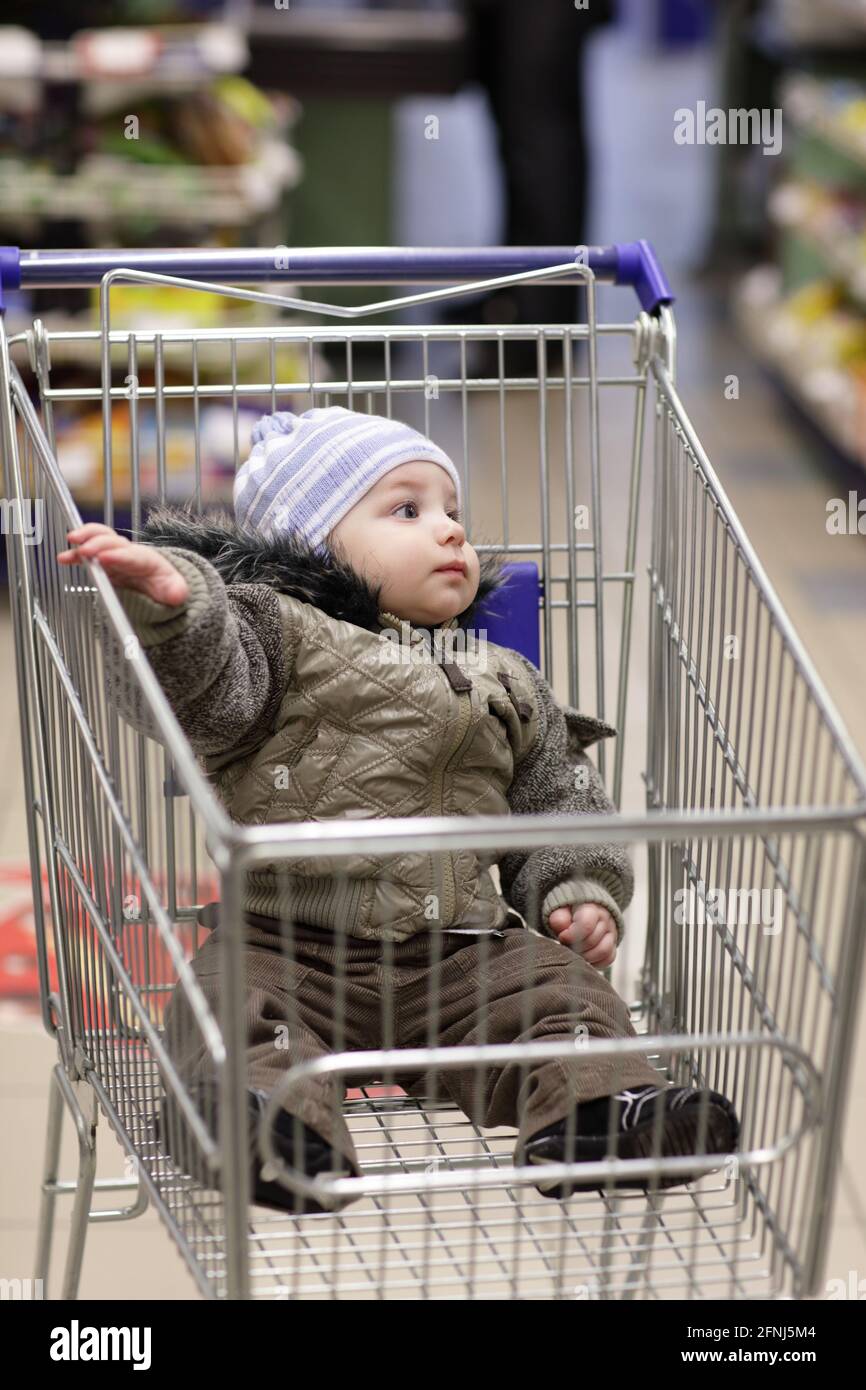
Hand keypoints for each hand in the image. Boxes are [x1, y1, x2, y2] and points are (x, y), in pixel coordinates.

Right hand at [57, 523, 189, 606]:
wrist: (158, 581)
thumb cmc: (165, 584)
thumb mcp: (174, 590)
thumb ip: (176, 592)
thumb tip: (178, 595)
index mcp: (147, 560)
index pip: (133, 556)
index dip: (119, 556)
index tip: (106, 558)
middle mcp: (129, 553)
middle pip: (114, 542)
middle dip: (99, 544)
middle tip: (85, 551)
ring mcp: (115, 555)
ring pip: (100, 538)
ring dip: (85, 538)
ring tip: (71, 542)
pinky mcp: (103, 561)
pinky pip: (89, 551)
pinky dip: (76, 554)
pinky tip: (63, 558)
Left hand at [547, 902, 617, 967]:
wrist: (581, 913)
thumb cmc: (569, 914)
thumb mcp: (560, 912)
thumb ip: (559, 919)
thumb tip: (563, 931)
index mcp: (591, 908)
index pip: (586, 925)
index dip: (571, 936)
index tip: (562, 937)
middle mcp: (605, 920)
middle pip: (593, 941)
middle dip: (576, 948)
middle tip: (566, 946)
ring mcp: (611, 934)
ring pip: (604, 951)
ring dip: (586, 957)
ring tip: (575, 953)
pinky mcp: (613, 946)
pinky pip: (608, 959)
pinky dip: (595, 962)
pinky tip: (584, 958)